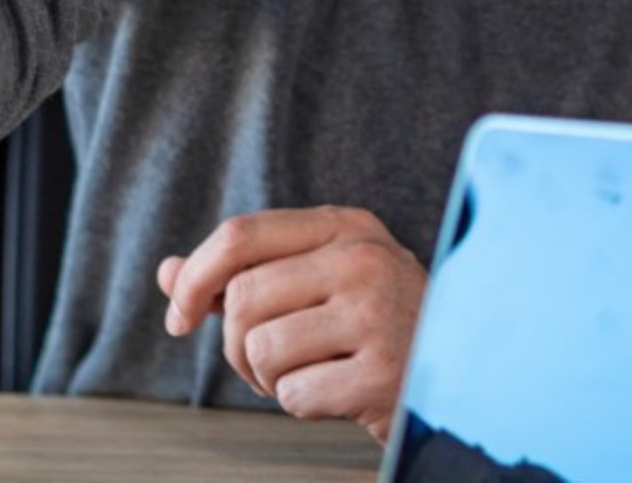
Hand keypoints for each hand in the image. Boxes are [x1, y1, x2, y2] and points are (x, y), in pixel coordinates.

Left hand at [155, 206, 426, 439]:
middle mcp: (363, 259)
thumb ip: (245, 274)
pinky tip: (335, 394)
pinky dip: (300, 404)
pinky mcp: (385, 372)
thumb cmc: (378, 327)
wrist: (463, 374)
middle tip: (265, 364)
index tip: (179, 317)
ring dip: (267, 378)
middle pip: (243, 297)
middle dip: (236, 344)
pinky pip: (295, 393)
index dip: (195, 278)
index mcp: (345, 227)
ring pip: (262, 347)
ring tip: (305, 375)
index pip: (240, 235)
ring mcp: (378, 314)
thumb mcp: (319, 282)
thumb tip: (168, 275)